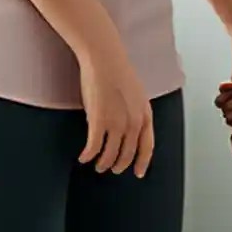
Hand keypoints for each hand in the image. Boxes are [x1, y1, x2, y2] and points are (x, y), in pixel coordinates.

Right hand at [76, 48, 153, 176]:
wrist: (105, 58)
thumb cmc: (118, 71)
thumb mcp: (136, 94)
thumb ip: (134, 112)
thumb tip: (127, 127)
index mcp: (145, 114)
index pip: (148, 146)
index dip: (143, 162)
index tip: (139, 173)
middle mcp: (134, 122)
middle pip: (128, 153)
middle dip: (120, 165)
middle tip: (113, 169)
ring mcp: (117, 123)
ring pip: (111, 154)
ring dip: (104, 163)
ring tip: (98, 166)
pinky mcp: (99, 121)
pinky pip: (94, 147)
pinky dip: (88, 155)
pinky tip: (84, 158)